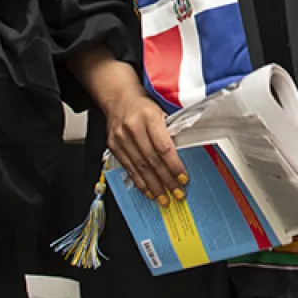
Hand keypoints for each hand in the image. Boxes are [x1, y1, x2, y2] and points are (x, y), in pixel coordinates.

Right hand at [103, 87, 186, 203]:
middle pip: (152, 160)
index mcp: (149, 116)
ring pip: (139, 167)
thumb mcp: (161, 111)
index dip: (174, 165)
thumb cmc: (144, 106)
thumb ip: (170, 130)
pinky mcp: (113, 146)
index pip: (164, 146)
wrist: (119, 99)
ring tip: (163, 198)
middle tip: (177, 193)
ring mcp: (121, 138)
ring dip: (153, 185)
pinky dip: (139, 181)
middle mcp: (133, 127)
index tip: (183, 178)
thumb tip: (184, 155)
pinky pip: (128, 167)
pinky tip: (147, 190)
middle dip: (166, 180)